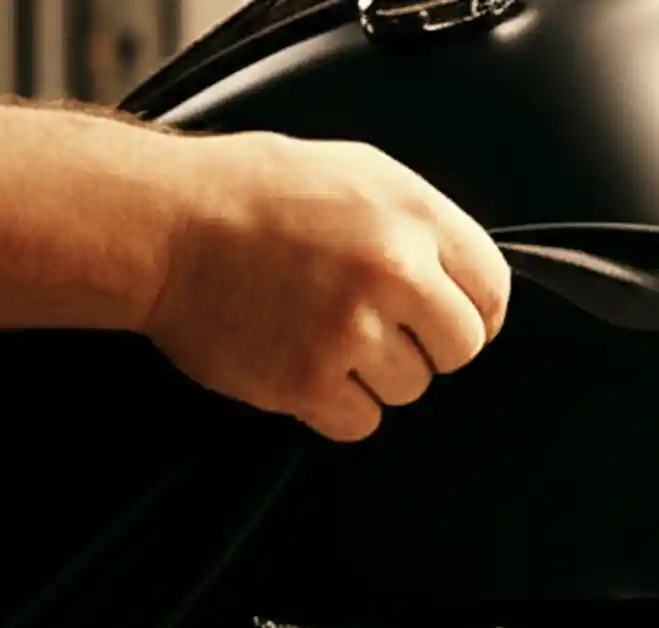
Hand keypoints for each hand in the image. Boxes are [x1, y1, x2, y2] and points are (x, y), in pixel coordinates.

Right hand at [144, 132, 510, 440]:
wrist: (165, 226)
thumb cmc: (258, 192)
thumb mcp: (359, 173)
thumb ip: (422, 225)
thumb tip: (463, 280)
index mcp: (414, 216)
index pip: (493, 291)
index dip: (474, 310)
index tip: (446, 317)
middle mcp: (393, 273)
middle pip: (462, 348)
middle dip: (430, 345)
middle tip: (384, 328)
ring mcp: (350, 331)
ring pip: (412, 389)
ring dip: (379, 374)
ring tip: (328, 335)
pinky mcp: (307, 382)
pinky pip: (361, 422)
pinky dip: (338, 405)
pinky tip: (306, 364)